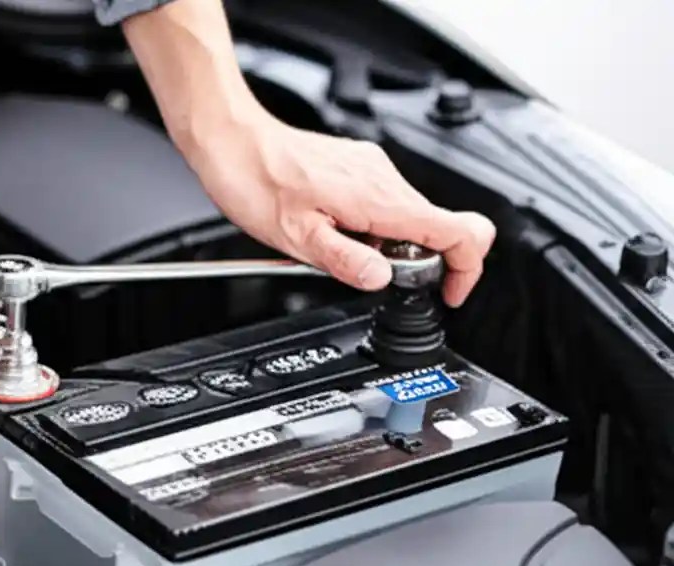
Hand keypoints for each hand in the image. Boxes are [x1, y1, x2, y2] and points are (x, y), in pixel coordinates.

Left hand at [187, 118, 494, 306]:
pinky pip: (383, 205)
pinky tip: (332, 230)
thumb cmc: (255, 180)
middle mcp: (383, 178)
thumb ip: (347, 262)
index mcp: (379, 198)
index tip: (449, 292)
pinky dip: (370, 229)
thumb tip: (381, 280)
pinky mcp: (357, 168)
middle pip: (437, 229)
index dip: (466, 269)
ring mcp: (373, 170)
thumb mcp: (297, 238)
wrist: (232, 140)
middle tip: (367, 273)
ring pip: (408, 219)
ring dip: (386, 247)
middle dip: (414, 263)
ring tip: (336, 248)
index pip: (459, 231)